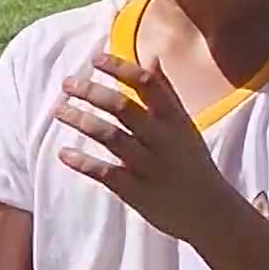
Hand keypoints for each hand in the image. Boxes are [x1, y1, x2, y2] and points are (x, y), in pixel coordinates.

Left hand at [52, 50, 224, 244]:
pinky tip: (63, 153)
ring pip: (111, 137)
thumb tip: (151, 58)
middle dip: (93, 92)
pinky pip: (105, 173)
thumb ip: (166, 93)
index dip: (120, 68)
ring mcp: (147, 165)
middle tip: (67, 84)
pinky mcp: (135, 191)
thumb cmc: (191, 162)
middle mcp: (161, 139)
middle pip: (123, 108)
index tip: (96, 59)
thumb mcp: (184, 125)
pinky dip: (83, 162)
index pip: (147, 84)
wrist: (209, 212)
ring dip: (82, 121)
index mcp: (174, 119)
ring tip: (60, 111)